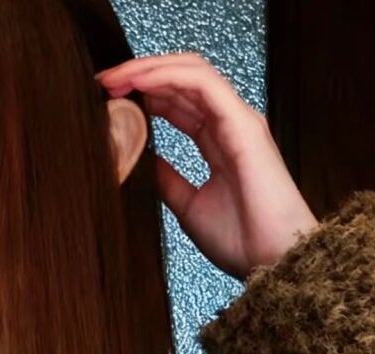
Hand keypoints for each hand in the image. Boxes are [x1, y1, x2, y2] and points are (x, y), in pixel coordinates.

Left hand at [96, 52, 319, 280]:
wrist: (270, 263)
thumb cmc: (241, 241)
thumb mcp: (188, 207)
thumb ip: (167, 179)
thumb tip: (141, 160)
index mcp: (218, 142)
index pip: (178, 101)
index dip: (143, 94)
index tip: (108, 100)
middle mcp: (229, 125)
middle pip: (182, 80)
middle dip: (141, 75)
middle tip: (104, 83)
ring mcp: (238, 120)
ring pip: (191, 73)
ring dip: (149, 69)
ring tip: (115, 77)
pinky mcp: (243, 123)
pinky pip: (203, 84)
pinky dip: (169, 76)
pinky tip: (140, 80)